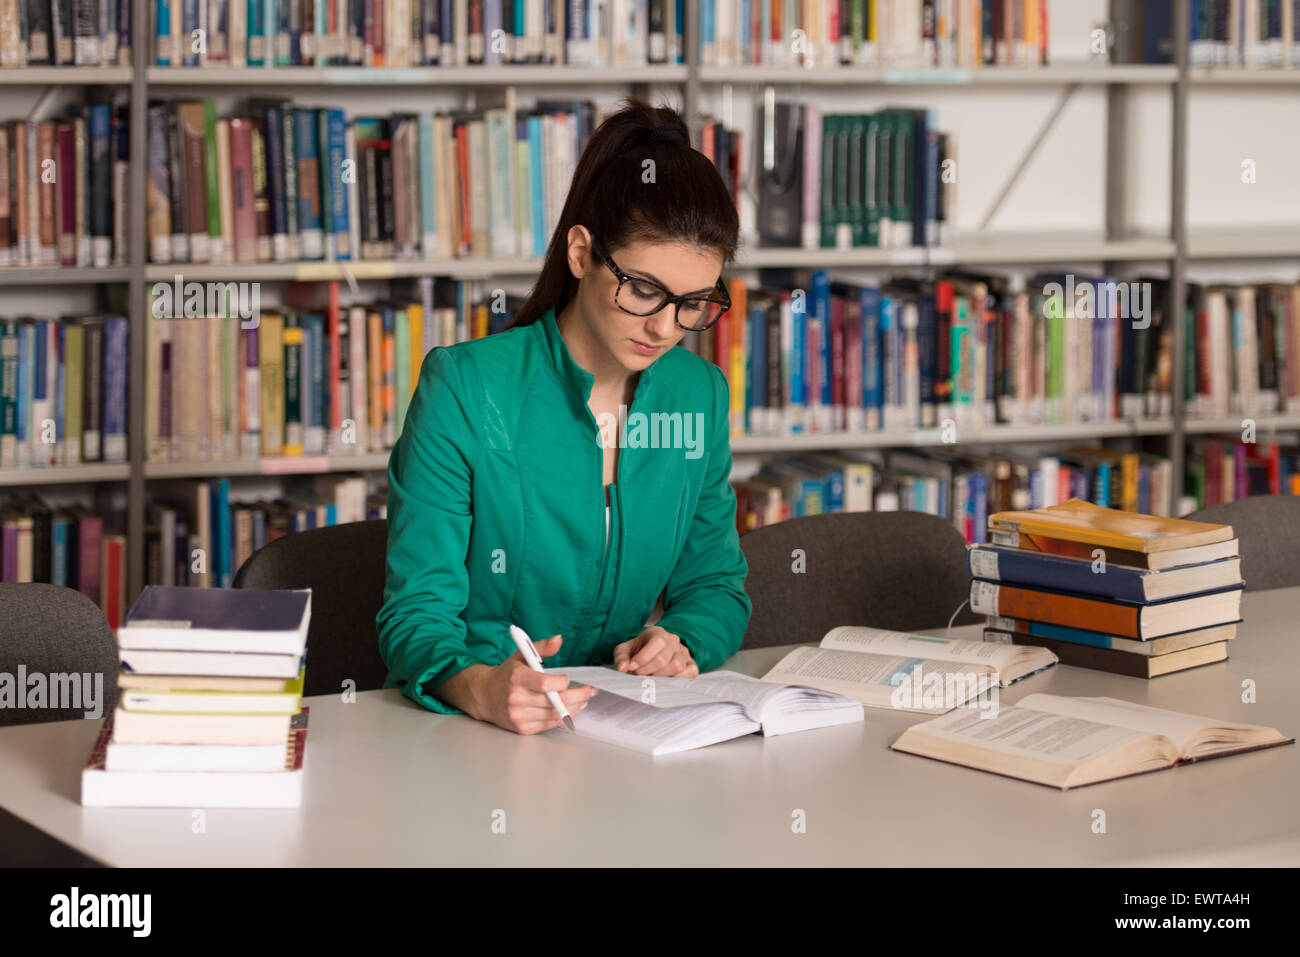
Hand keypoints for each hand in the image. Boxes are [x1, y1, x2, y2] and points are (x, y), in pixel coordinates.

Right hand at [471, 635, 598, 734]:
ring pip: (554, 715)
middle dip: (578, 696)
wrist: (483, 695)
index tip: (568, 679)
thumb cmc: (506, 675)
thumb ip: (541, 647)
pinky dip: (563, 718)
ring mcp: (518, 716)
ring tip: (584, 700)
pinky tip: (571, 709)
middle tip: (590, 690)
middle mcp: (516, 698)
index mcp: (516, 678)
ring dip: (574, 707)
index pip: (544, 684)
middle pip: (554, 702)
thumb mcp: (521, 655)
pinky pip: (548, 725)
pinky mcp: (522, 728)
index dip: (561, 682)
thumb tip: (559, 639)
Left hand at [613, 626, 698, 677]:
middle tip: (639, 674)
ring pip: (676, 666)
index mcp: (658, 632)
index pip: (656, 642)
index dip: (643, 658)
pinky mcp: (691, 665)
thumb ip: (621, 657)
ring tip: (651, 677)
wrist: (652, 653)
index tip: (632, 667)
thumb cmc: (638, 651)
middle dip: (648, 670)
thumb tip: (623, 668)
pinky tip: (665, 681)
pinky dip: (678, 679)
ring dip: (660, 677)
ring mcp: (684, 653)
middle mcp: (673, 640)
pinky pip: (690, 673)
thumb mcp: (625, 650)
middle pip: (663, 659)